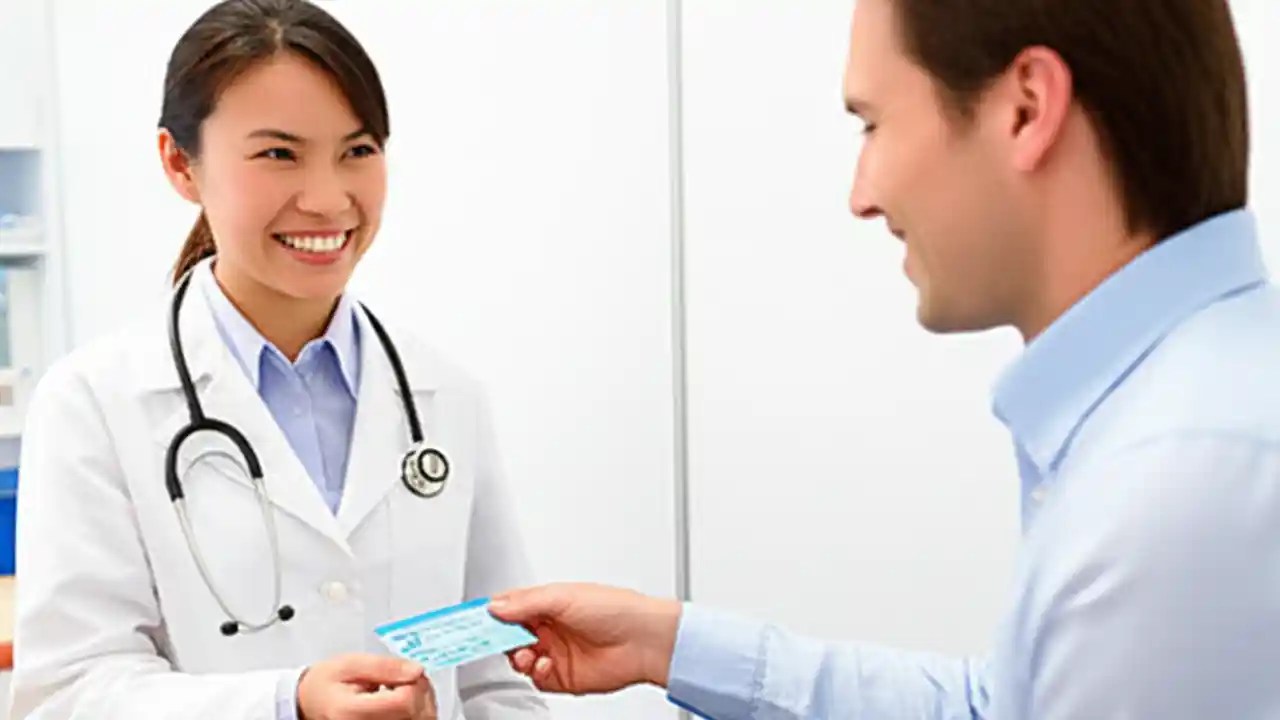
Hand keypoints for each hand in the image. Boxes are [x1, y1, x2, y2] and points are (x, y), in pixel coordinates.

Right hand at [297, 654, 435, 719]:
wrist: (311, 703)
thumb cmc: (327, 684)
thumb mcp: (351, 664)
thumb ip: (384, 666)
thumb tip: (416, 671)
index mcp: (352, 712)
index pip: (404, 702)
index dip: (412, 682)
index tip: (404, 672)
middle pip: (418, 715)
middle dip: (421, 690)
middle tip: (407, 676)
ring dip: (424, 702)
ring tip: (406, 687)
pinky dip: (419, 712)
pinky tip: (407, 701)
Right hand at [489, 583, 681, 694]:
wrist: (644, 640)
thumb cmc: (616, 608)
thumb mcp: (563, 595)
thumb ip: (525, 602)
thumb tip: (495, 606)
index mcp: (549, 603)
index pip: (510, 607)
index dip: (490, 613)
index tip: (471, 619)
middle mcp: (551, 627)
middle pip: (509, 635)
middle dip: (498, 638)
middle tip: (490, 638)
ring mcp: (556, 652)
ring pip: (519, 658)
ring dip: (516, 657)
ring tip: (525, 653)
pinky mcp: (563, 677)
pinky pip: (536, 679)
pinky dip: (534, 673)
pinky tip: (543, 664)